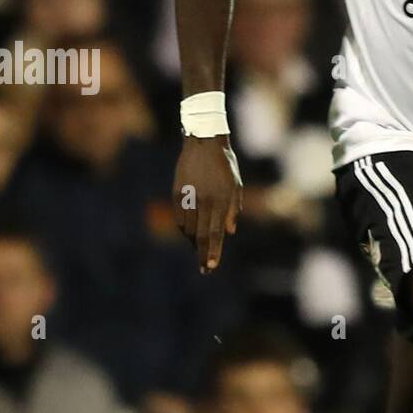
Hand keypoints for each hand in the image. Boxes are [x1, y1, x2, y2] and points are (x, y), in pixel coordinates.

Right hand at [173, 136, 242, 272]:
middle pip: (200, 236)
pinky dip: (185, 229)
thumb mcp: (236, 186)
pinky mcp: (177, 193)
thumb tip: (230, 232)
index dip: (213, 252)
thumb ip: (233, 210)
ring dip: (194, 242)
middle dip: (202, 255)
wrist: (204, 142)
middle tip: (204, 270)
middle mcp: (204, 201)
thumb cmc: (224, 165)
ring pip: (188, 229)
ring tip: (200, 247)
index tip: (210, 267)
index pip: (215, 233)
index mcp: (221, 200)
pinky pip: (179, 218)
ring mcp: (188, 197)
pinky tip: (190, 232)